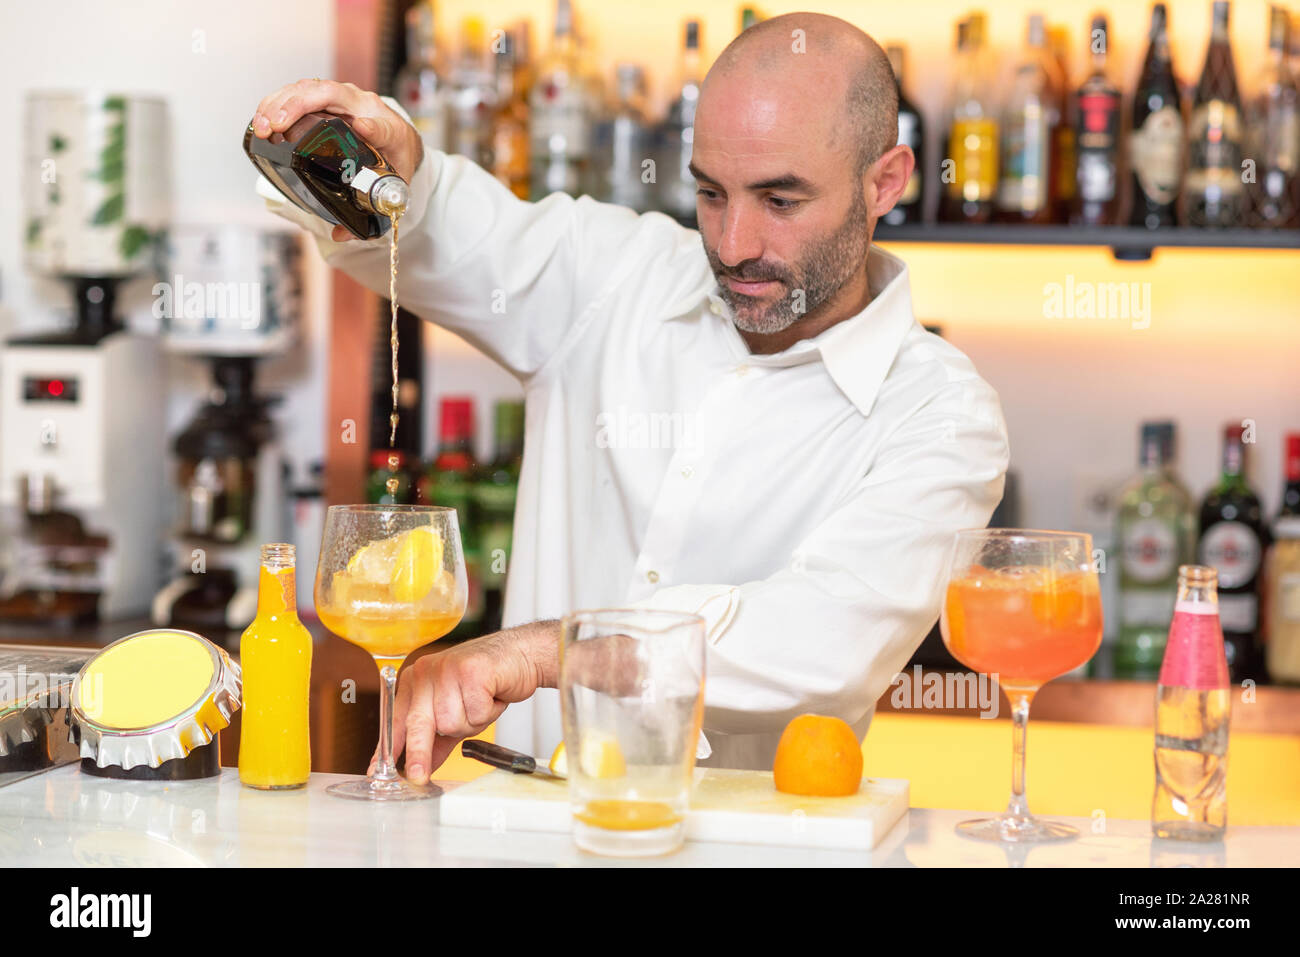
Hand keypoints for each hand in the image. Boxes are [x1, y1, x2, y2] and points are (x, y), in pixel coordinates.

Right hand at [250, 78, 423, 240]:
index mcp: (386, 126)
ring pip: (307, 88)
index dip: (372, 128)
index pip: (381, 125)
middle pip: (329, 93)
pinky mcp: (322, 100)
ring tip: (262, 126)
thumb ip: (367, 211)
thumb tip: (340, 233)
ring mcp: (340, 98)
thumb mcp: (391, 183)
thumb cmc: (394, 157)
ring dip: (279, 103)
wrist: (398, 139)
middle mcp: (360, 105)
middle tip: (274, 127)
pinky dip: (276, 103)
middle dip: (297, 106)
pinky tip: (262, 119)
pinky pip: (297, 93)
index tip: (360, 128)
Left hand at [375, 622, 559, 784]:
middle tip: (418, 777)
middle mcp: (426, 672)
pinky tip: (492, 695)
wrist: (520, 655)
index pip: (397, 719)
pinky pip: (475, 713)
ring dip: (472, 723)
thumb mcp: (457, 712)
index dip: (390, 747)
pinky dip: (488, 712)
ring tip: (482, 703)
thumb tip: (424, 766)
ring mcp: (447, 669)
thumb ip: (438, 738)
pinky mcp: (470, 670)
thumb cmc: (488, 681)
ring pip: (452, 723)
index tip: (380, 769)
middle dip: (419, 753)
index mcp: (415, 681)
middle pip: (419, 723)